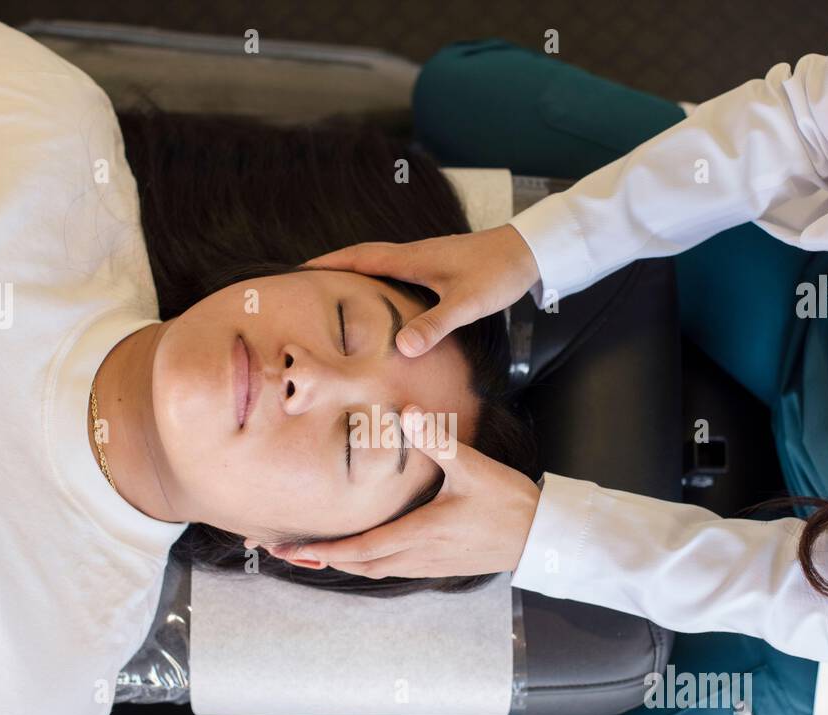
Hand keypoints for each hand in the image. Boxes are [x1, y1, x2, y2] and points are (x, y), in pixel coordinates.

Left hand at [267, 406, 541, 578]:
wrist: (540, 537)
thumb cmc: (509, 502)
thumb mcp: (474, 468)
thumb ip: (438, 440)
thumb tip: (409, 412)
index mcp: (420, 533)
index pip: (360, 548)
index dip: (323, 550)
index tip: (288, 548)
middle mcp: (417, 555)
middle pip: (356, 564)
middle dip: (317, 558)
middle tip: (277, 550)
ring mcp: (426, 564)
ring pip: (372, 569)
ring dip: (339, 562)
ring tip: (307, 552)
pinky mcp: (436, 564)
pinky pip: (390, 569)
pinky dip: (364, 562)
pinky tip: (355, 553)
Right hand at [305, 224, 539, 356]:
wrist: (529, 252)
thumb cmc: (498, 273)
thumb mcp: (466, 304)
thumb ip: (434, 325)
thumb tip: (401, 348)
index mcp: (412, 259)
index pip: (359, 258)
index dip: (328, 263)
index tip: (298, 270)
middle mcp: (414, 255)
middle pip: (364, 257)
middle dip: (334, 266)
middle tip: (307, 279)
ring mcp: (426, 259)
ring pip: (380, 264)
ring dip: (355, 271)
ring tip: (334, 289)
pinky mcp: (439, 267)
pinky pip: (397, 271)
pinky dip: (379, 279)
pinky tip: (382, 297)